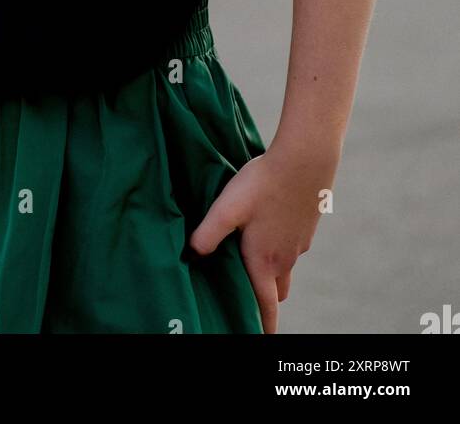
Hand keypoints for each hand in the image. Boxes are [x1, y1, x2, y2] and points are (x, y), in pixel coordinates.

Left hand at [188, 144, 335, 333]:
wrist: (305, 160)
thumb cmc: (263, 184)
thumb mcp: (227, 208)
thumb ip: (208, 234)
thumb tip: (193, 253)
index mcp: (264, 261)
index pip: (266, 307)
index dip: (263, 327)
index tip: (260, 339)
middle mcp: (285, 258)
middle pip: (276, 291)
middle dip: (264, 297)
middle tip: (248, 294)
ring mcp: (299, 243)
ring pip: (284, 266)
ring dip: (272, 269)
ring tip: (254, 255)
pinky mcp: (306, 226)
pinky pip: (292, 246)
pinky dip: (281, 245)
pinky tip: (269, 223)